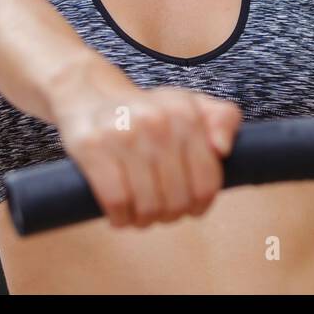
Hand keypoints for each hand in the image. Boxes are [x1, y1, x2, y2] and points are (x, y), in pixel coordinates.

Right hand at [55, 81, 241, 228]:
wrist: (90, 93)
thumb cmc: (148, 109)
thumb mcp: (191, 105)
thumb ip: (223, 119)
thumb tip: (223, 150)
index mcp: (186, 113)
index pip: (206, 181)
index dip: (202, 204)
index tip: (192, 208)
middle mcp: (157, 122)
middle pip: (177, 199)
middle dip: (172, 214)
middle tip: (163, 212)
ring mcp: (124, 134)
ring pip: (148, 205)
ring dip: (146, 220)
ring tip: (142, 216)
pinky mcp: (91, 148)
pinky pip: (116, 200)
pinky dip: (120, 218)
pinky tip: (120, 217)